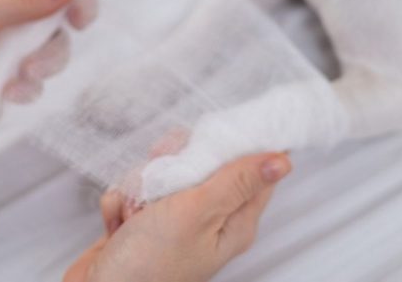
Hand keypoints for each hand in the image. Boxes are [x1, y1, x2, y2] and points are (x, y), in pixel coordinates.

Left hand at [0, 0, 96, 145]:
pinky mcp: (0, 81)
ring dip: (44, 62)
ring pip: (50, 47)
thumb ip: (23, 4)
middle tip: (77, 24)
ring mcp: (0, 48)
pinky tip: (8, 93)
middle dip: (64, 22)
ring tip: (20, 75)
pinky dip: (28, 87)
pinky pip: (35, 79)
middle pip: (55, 7)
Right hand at [64, 153, 291, 281]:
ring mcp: (174, 221)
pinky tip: (119, 225)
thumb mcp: (196, 213)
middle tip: (161, 179)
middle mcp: (208, 220)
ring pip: (161, 173)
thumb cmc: (148, 269)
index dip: (235, 143)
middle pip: (201, 162)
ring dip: (140, 186)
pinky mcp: (143, 223)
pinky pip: (134, 190)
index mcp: (233, 221)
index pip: (254, 168)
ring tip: (135, 214)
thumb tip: (281, 161)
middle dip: (171, 165)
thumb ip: (236, 181)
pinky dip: (121, 203)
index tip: (212, 133)